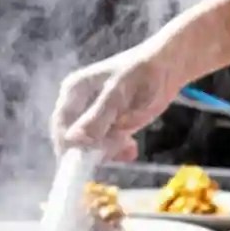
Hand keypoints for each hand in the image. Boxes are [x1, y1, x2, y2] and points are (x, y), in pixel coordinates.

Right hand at [49, 42, 180, 159]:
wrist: (168, 67)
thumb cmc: (142, 72)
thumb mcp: (120, 93)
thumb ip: (98, 116)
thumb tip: (73, 140)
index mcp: (74, 91)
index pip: (61, 126)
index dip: (68, 146)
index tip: (83, 163)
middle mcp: (79, 106)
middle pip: (75, 139)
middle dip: (93, 150)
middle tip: (118, 145)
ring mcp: (95, 117)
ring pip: (91, 146)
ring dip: (108, 152)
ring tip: (128, 144)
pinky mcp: (110, 126)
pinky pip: (107, 147)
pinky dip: (118, 152)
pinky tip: (131, 147)